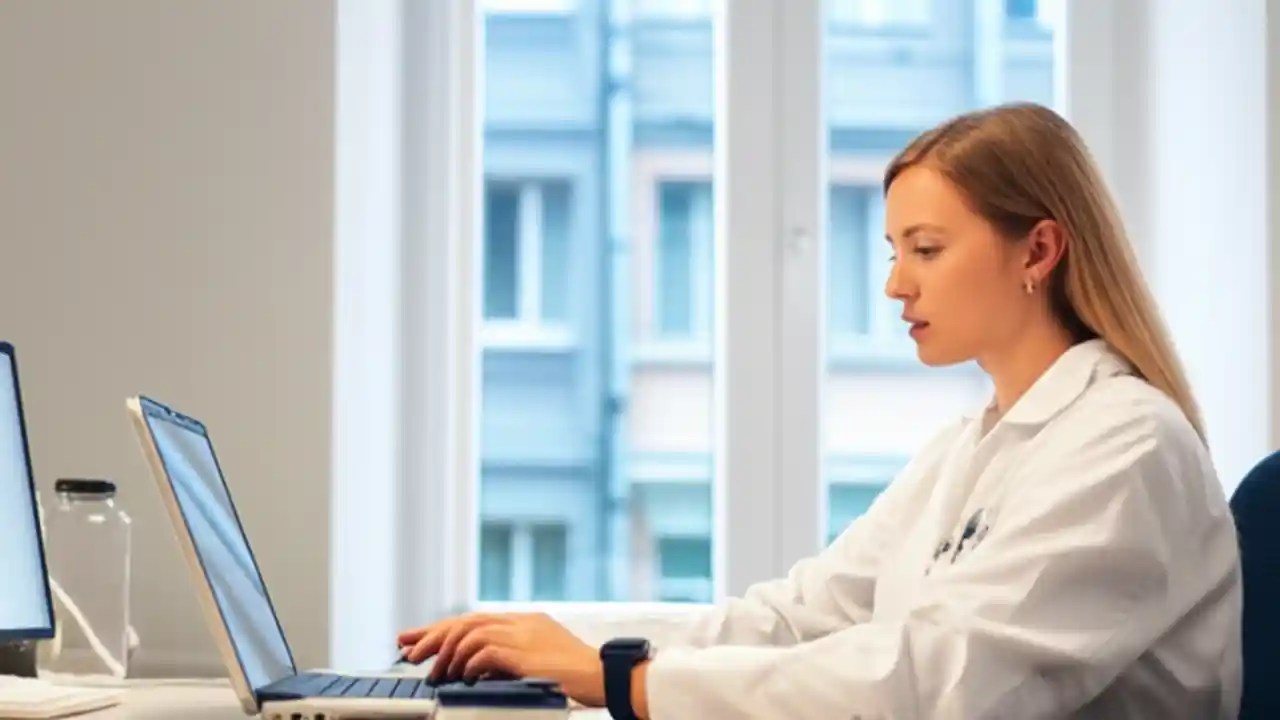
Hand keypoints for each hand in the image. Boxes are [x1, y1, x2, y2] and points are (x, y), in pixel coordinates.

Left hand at [397, 612, 605, 706]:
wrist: (603, 677)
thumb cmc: (576, 677)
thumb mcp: (537, 663)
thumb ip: (509, 659)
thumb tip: (473, 668)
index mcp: (524, 621)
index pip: (473, 620)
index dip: (441, 629)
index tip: (414, 639)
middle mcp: (520, 621)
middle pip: (465, 620)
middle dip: (431, 635)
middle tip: (407, 650)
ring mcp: (522, 633)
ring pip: (469, 632)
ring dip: (447, 653)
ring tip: (435, 672)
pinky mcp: (523, 649)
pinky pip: (483, 650)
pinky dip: (467, 662)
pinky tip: (461, 675)